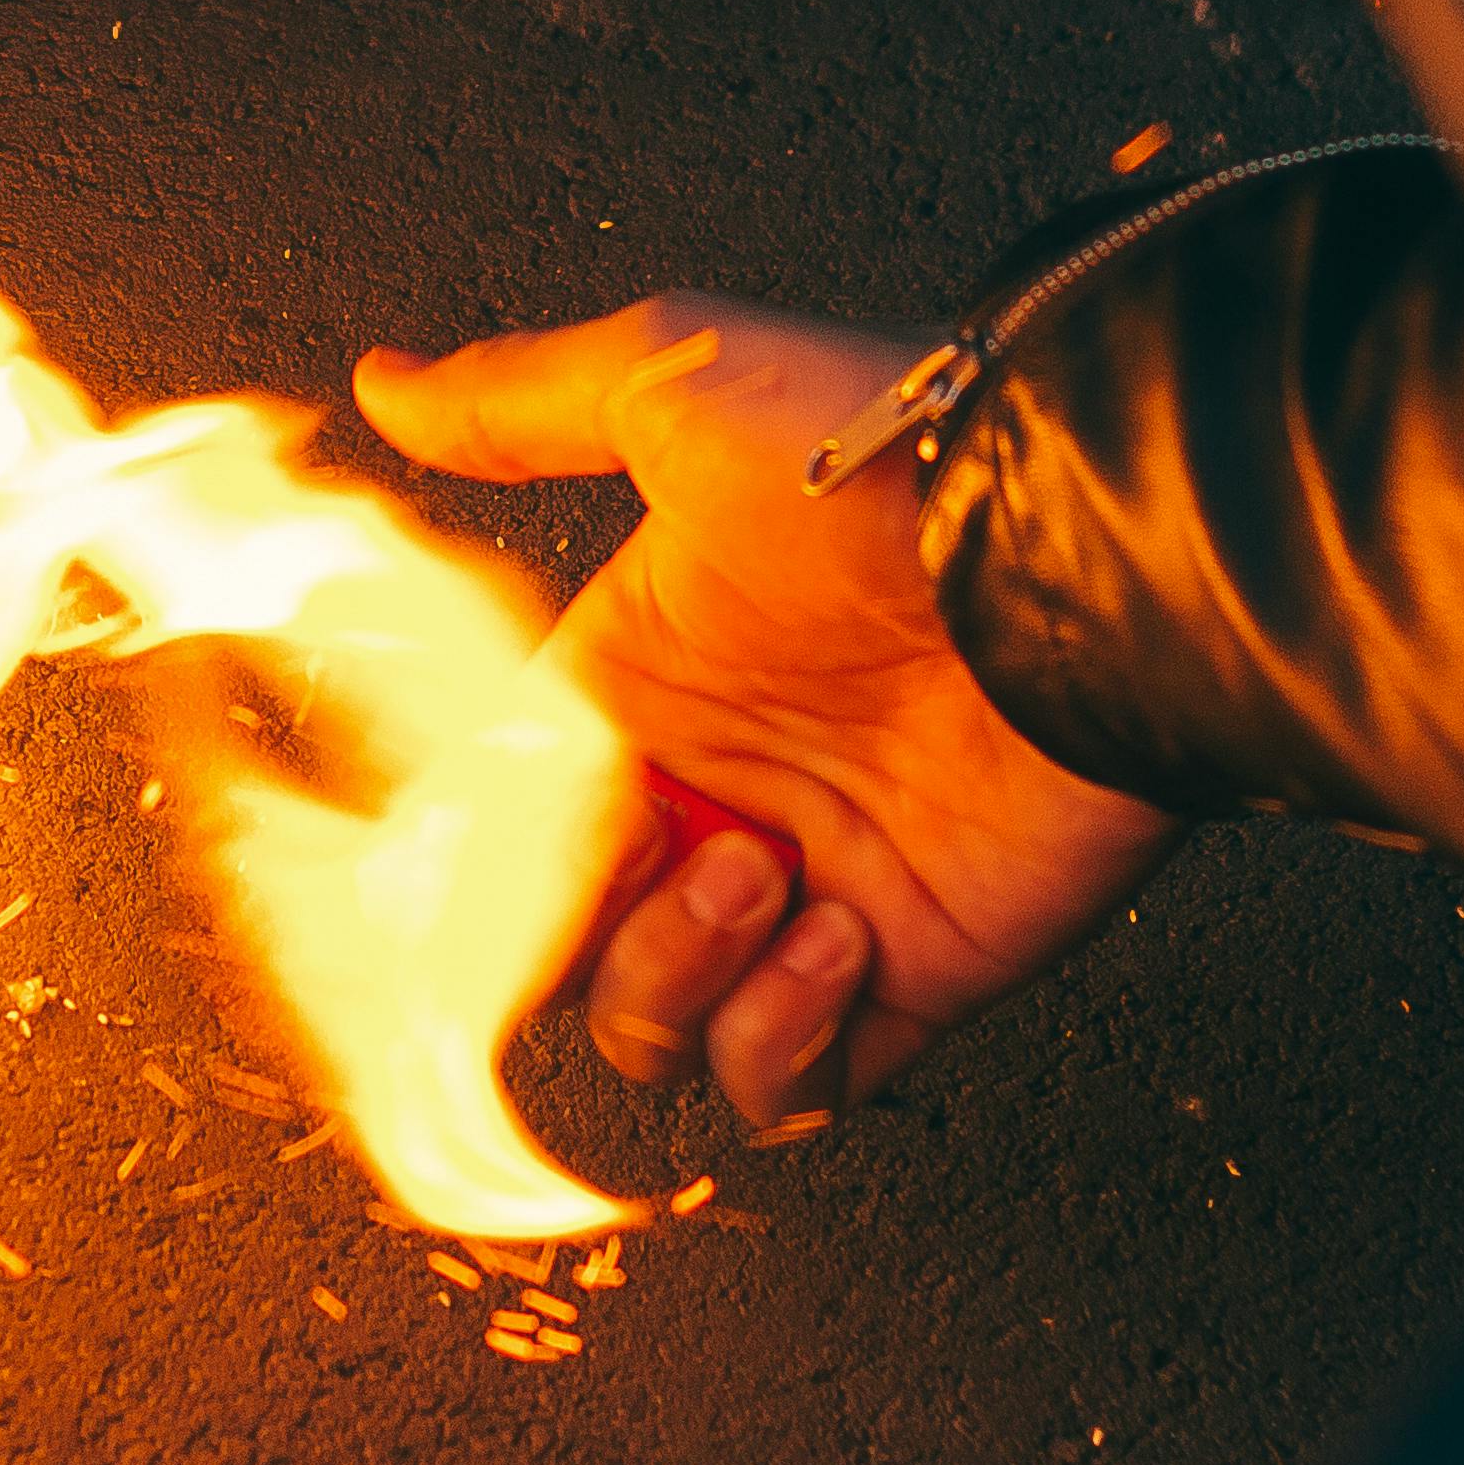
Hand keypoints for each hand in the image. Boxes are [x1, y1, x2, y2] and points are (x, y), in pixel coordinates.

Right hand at [356, 296, 1180, 1127]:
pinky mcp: (912, 973)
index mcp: (635, 686)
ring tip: (761, 870)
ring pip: (655, 1025)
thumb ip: (520, 401)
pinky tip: (828, 939)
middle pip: (559, 942)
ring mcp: (808, 893)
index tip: (456, 859)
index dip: (465, 852)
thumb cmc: (881, 455)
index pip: (496, 817)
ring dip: (674, 970)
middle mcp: (711, 795)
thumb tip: (387, 386)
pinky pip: (791, 1085)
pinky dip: (777, 1041)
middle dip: (570, 914)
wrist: (1075, 544)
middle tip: (646, 832)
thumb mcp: (678, 379)